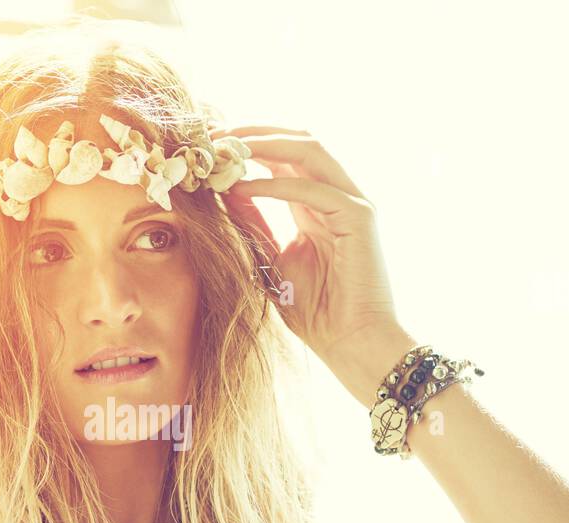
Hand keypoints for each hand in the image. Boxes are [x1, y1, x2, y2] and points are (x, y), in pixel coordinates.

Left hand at [211, 125, 402, 373]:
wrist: (349, 342)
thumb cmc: (314, 311)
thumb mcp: (269, 259)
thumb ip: (251, 223)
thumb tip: (222, 190)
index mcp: (317, 204)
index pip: (284, 158)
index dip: (248, 145)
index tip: (209, 145)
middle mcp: (337, 196)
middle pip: (298, 142)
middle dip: (254, 133)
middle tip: (214, 137)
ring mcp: (352, 203)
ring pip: (309, 151)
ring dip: (265, 145)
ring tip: (227, 149)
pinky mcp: (359, 218)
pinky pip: (312, 189)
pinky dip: (275, 185)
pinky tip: (242, 188)